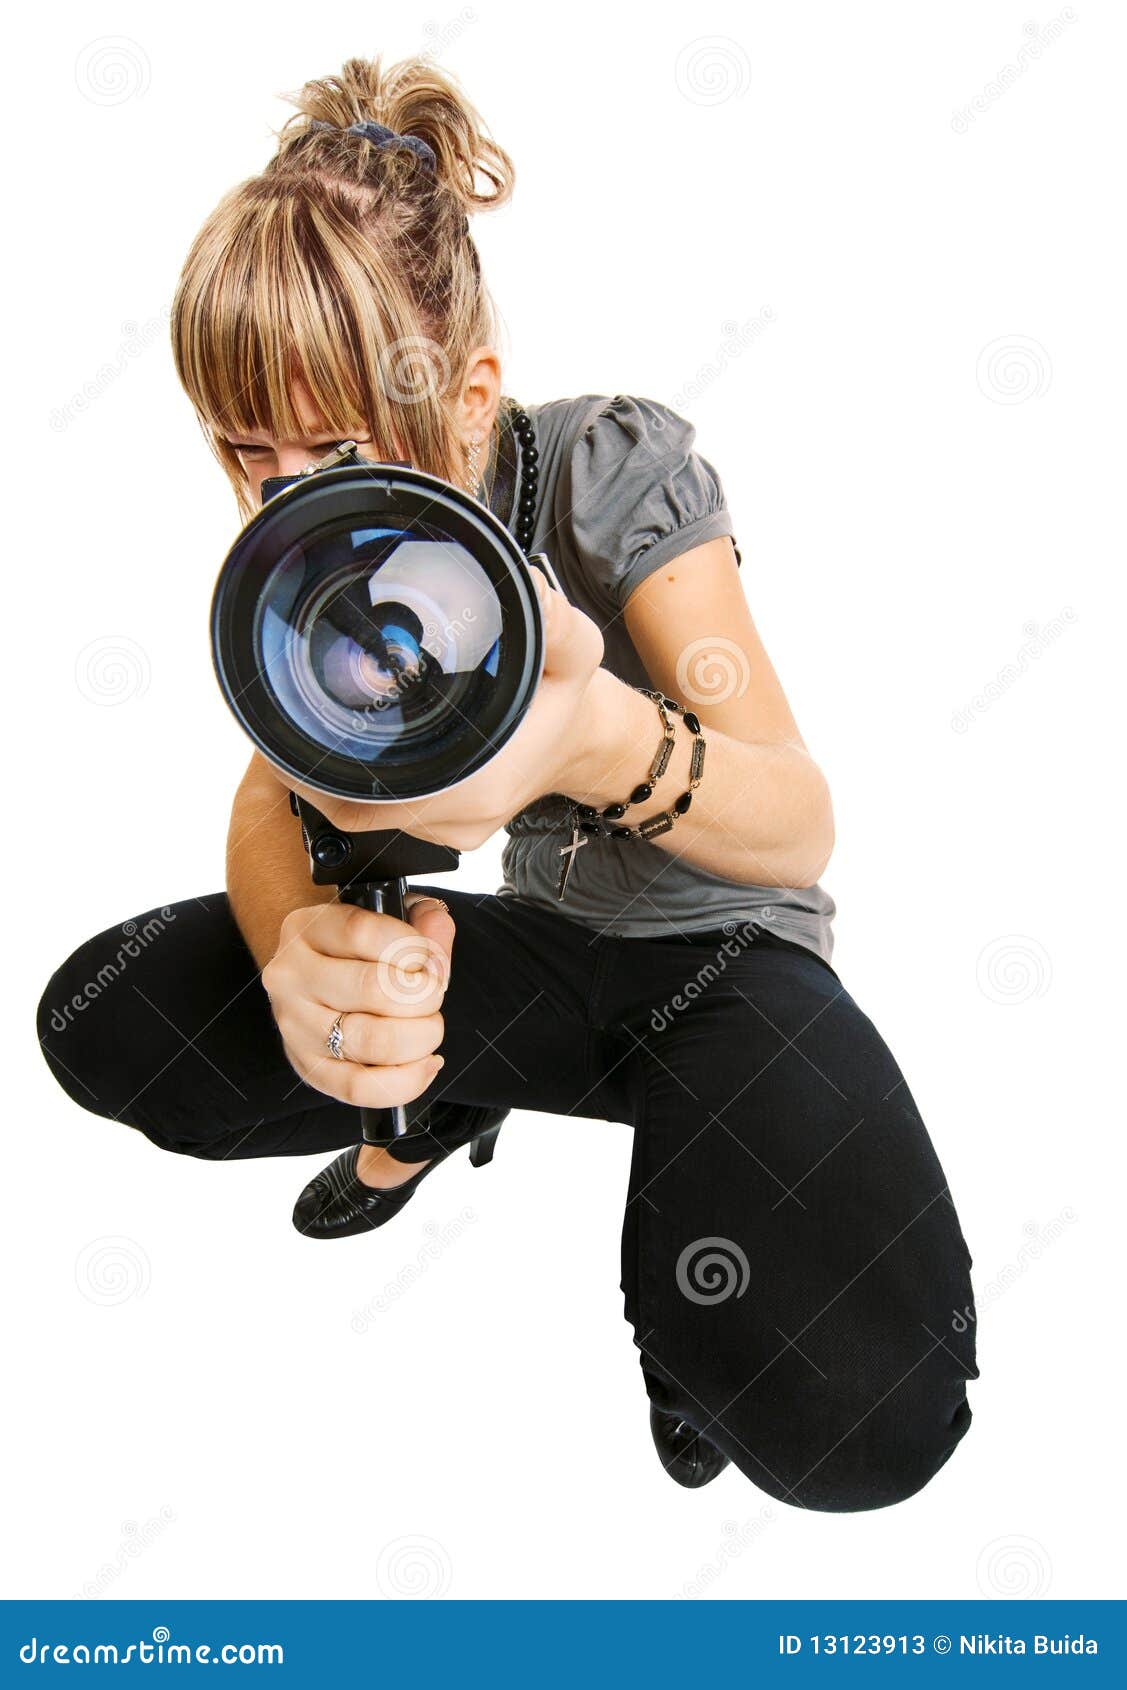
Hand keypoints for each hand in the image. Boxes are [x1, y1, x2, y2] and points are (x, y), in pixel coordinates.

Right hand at [261, 894, 454, 1108]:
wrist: (312, 974)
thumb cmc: (358, 945)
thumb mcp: (389, 916)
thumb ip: (425, 922)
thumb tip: (436, 958)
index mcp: (307, 928)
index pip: (363, 933)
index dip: (414, 948)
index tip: (430, 959)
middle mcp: (291, 976)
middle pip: (372, 989)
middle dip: (423, 995)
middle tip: (433, 993)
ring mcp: (295, 1026)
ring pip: (370, 1040)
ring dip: (420, 1036)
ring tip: (429, 1026)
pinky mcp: (308, 1068)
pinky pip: (360, 1087)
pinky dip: (406, 1080)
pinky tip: (426, 1063)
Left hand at [271, 569, 605, 849]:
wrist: (583, 743)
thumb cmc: (566, 703)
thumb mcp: (573, 653)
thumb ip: (553, 622)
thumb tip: (528, 587)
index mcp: (477, 786)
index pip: (374, 805)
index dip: (320, 784)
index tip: (285, 751)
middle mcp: (458, 819)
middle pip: (361, 812)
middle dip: (318, 776)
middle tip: (284, 730)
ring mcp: (451, 830)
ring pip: (373, 816)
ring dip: (342, 782)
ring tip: (314, 734)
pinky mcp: (447, 827)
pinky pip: (390, 814)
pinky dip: (367, 787)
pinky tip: (353, 750)